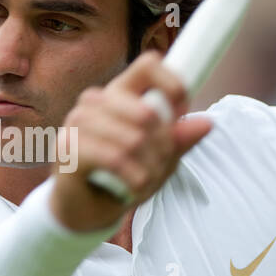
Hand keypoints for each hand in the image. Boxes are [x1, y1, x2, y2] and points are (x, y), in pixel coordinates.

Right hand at [49, 50, 212, 231]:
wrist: (84, 211)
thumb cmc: (121, 177)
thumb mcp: (158, 159)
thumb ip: (178, 139)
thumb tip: (206, 123)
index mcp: (119, 92)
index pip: (149, 65)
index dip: (173, 86)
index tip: (180, 114)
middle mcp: (95, 100)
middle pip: (147, 112)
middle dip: (164, 147)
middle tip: (162, 167)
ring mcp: (77, 121)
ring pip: (134, 139)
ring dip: (150, 168)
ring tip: (147, 182)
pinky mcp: (68, 147)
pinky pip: (115, 158)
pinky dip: (134, 178)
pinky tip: (134, 188)